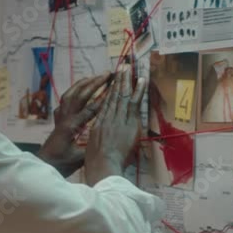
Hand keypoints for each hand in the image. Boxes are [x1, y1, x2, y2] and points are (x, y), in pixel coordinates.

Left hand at [38, 73, 111, 176]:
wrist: (44, 165)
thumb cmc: (62, 164)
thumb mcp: (80, 158)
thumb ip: (92, 147)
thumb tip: (108, 140)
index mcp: (72, 126)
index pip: (90, 108)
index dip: (103, 97)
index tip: (114, 87)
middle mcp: (65, 118)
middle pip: (80, 95)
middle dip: (94, 83)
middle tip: (107, 74)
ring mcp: (60, 117)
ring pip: (70, 94)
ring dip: (83, 84)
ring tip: (94, 77)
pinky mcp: (58, 119)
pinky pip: (64, 101)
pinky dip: (73, 92)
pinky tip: (79, 90)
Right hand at [84, 68, 145, 185]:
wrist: (102, 165)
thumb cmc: (96, 163)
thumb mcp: (90, 149)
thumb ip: (97, 140)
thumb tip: (100, 139)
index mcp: (98, 124)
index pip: (105, 104)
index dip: (109, 92)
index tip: (112, 82)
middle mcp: (107, 118)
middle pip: (113, 96)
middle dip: (118, 81)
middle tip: (122, 67)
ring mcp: (118, 118)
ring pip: (123, 96)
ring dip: (126, 81)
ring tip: (129, 68)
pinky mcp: (128, 122)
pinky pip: (134, 103)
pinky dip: (138, 90)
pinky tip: (141, 80)